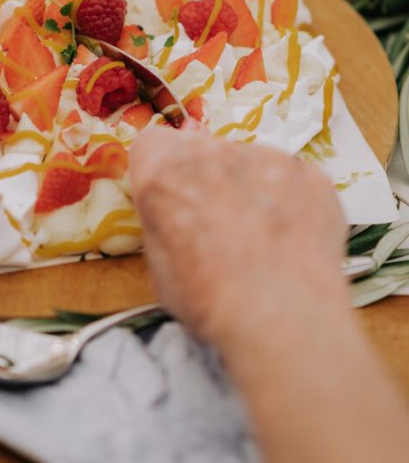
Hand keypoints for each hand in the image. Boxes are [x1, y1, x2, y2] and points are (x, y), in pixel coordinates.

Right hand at [128, 124, 349, 352]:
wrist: (284, 318)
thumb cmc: (210, 300)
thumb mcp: (158, 264)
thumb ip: (162, 218)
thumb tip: (174, 209)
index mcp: (165, 170)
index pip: (151, 144)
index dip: (160, 175)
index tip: (170, 200)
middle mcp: (214, 150)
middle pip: (202, 149)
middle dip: (205, 178)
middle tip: (216, 224)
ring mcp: (268, 158)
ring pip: (249, 162)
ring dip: (248, 187)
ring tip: (258, 239)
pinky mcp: (311, 174)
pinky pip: (290, 179)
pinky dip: (288, 201)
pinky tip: (289, 239)